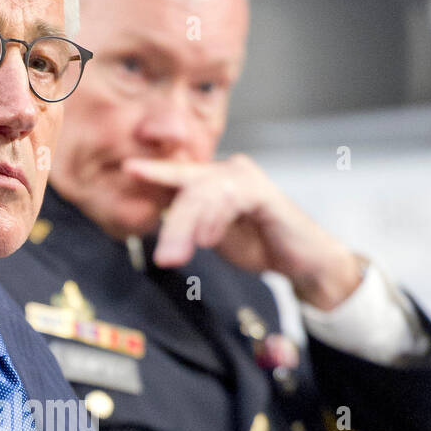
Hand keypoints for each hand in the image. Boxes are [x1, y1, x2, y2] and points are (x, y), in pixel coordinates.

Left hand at [123, 154, 363, 309]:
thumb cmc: (259, 244)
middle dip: (173, 226)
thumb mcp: (213, 235)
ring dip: (188, 228)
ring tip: (180, 257)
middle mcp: (229, 172)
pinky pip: (230, 198)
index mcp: (214, 181)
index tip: (128, 168)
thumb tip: (159, 222)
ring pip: (203, 195)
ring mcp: (246, 178)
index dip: (155, 171)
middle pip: (188, 189)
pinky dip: (216, 219)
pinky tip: (210, 239)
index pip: (179, 174)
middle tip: (164, 259)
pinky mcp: (262, 192)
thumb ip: (189, 224)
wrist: (302, 261)